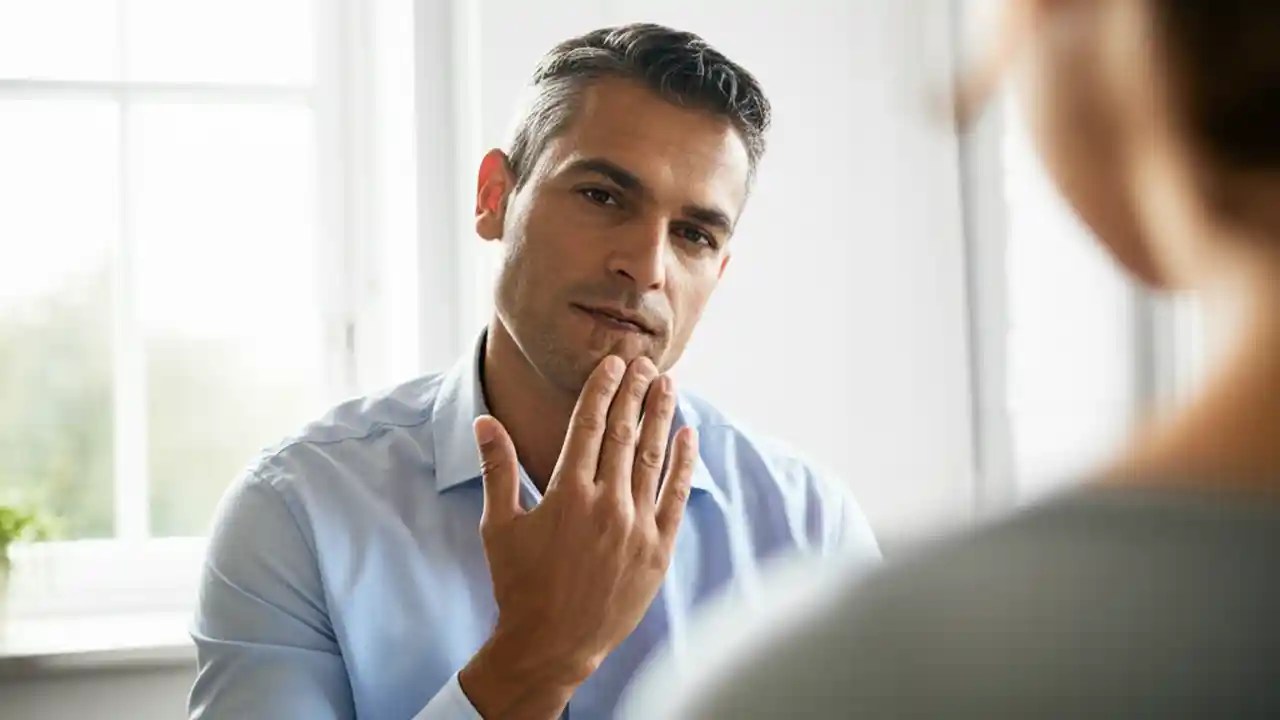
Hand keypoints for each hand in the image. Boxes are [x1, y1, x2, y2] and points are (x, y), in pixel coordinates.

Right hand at [458, 356, 697, 718]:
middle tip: (645, 362)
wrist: (552, 645)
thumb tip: (484, 420)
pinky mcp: (658, 549)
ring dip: (662, 416)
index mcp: (567, 493)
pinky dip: (684, 464)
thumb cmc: (519, 585)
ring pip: (654, 458)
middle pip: (625, 433)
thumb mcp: (500, 525)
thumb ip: (498, 468)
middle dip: (635, 393)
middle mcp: (606, 503)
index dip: (602, 389)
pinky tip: (689, 436)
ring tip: (668, 385)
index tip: (613, 363)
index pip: (590, 425)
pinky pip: (676, 496)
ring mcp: (636, 526)